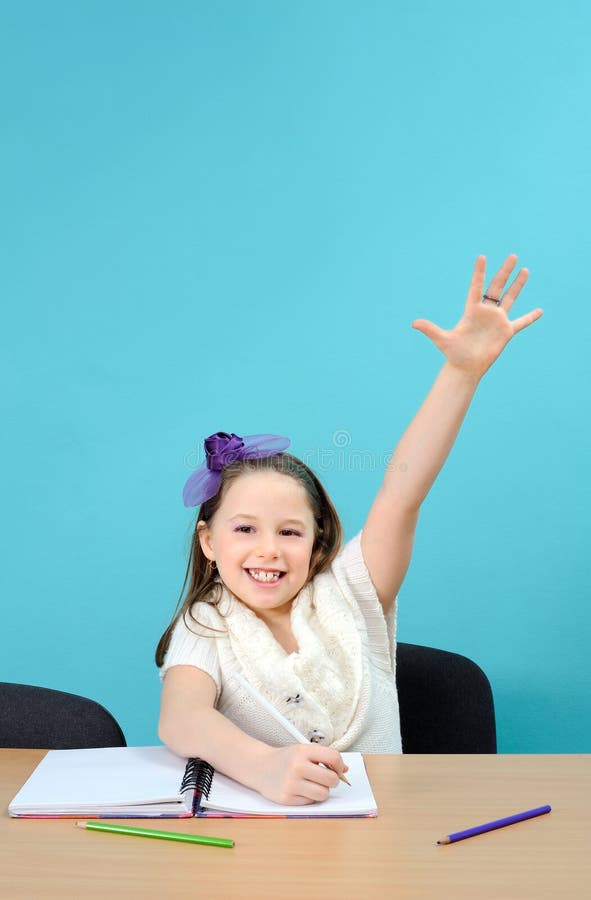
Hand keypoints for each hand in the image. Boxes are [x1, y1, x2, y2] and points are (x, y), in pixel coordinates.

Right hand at [254, 744, 348, 805]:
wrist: (260, 767)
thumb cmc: (286, 759)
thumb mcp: (303, 751)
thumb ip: (324, 758)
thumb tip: (345, 770)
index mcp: (303, 750)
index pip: (333, 757)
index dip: (339, 765)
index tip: (337, 768)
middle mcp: (297, 766)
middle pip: (331, 779)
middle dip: (332, 780)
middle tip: (324, 778)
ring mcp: (291, 783)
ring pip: (323, 793)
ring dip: (322, 791)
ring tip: (313, 785)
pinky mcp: (287, 798)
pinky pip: (311, 802)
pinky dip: (310, 797)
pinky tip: (301, 790)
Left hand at [412, 254, 542, 379]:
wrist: (465, 367)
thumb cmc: (453, 353)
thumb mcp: (442, 339)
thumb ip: (430, 329)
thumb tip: (413, 323)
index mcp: (471, 310)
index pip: (476, 286)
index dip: (479, 272)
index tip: (481, 256)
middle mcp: (485, 312)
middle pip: (497, 287)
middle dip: (505, 271)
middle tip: (513, 255)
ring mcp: (497, 321)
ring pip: (510, 298)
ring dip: (518, 285)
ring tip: (525, 270)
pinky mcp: (506, 332)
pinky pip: (521, 323)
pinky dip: (530, 317)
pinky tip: (540, 311)